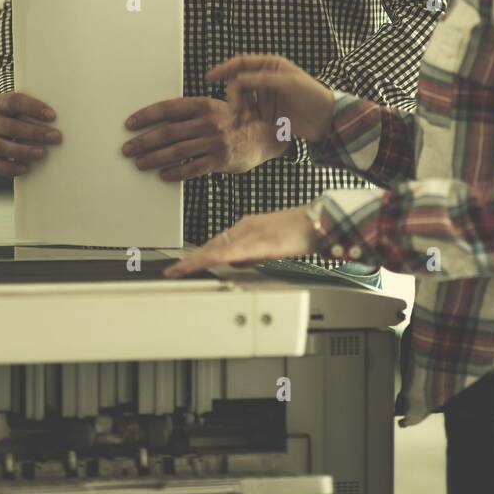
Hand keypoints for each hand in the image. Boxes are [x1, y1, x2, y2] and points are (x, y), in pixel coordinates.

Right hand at [0, 92, 61, 178]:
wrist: (5, 118)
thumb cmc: (24, 110)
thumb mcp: (27, 102)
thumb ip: (40, 107)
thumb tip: (70, 113)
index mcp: (0, 102)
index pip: (14, 102)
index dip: (33, 108)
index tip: (52, 115)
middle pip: (10, 126)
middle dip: (34, 132)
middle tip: (56, 137)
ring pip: (2, 146)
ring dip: (23, 151)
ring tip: (42, 153)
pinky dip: (10, 168)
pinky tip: (26, 169)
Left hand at [122, 93, 287, 179]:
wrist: (267, 134)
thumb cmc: (236, 119)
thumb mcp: (217, 106)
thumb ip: (193, 111)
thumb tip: (161, 119)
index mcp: (204, 104)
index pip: (168, 109)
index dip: (146, 116)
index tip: (129, 124)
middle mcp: (208, 122)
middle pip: (167, 132)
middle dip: (143, 141)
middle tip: (126, 149)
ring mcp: (214, 142)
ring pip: (175, 151)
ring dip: (153, 158)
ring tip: (138, 163)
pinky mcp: (220, 160)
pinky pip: (191, 168)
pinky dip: (174, 172)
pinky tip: (162, 175)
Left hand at [164, 206, 316, 276]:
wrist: (320, 221)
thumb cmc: (301, 232)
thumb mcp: (272, 244)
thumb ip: (253, 252)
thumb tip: (236, 263)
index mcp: (247, 229)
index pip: (216, 244)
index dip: (197, 255)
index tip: (181, 265)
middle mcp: (245, 228)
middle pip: (212, 246)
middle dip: (191, 260)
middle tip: (172, 271)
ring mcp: (252, 233)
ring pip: (218, 248)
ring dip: (197, 260)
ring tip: (180, 271)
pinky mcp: (261, 241)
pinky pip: (234, 251)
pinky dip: (216, 257)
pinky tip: (206, 263)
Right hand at [206, 54, 334, 144]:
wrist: (326, 120)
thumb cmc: (312, 95)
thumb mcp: (289, 83)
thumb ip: (262, 80)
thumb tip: (238, 79)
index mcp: (270, 66)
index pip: (241, 63)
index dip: (224, 69)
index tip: (209, 78)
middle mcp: (265, 79)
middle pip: (238, 83)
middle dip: (233, 96)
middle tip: (234, 111)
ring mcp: (265, 97)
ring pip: (241, 101)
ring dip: (237, 110)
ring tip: (240, 122)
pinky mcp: (266, 114)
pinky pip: (248, 114)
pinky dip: (243, 120)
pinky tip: (244, 127)